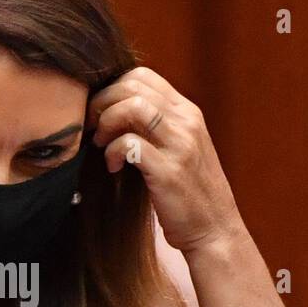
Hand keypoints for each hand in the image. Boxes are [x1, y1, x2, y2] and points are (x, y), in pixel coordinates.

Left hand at [87, 66, 243, 254]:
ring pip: (132, 106)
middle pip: (132, 85)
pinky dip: (113, 152)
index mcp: (187, 112)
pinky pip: (129, 143)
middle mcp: (187, 122)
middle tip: (93, 129)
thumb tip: (111, 111)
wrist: (214, 230)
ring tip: (102, 146)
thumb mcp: (178, 149)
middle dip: (102, 103)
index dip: (110, 89)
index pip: (141, 76)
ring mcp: (181, 145)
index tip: (98, 114)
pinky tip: (114, 167)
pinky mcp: (169, 171)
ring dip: (106, 123)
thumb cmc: (188, 193)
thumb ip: (155, 126)